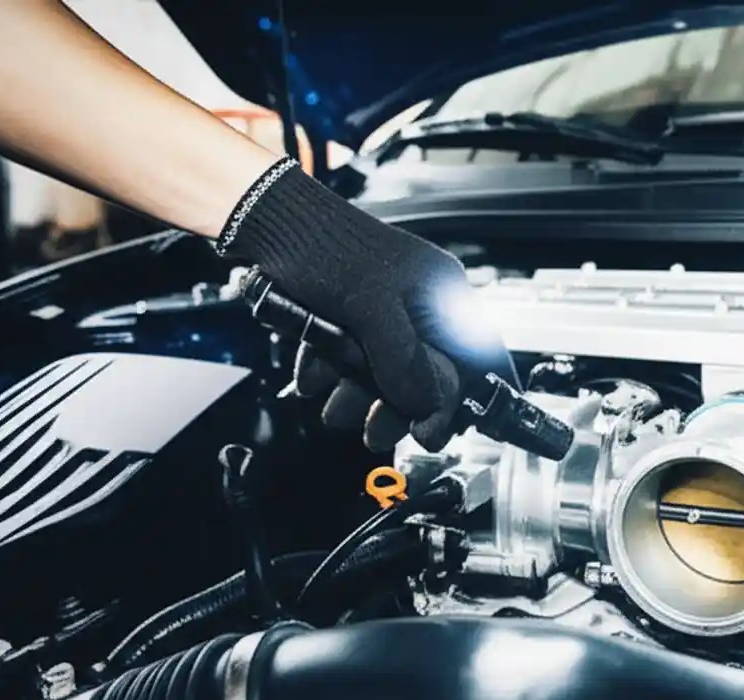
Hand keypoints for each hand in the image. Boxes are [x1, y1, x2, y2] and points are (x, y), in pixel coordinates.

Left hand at [222, 160, 512, 450]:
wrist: (267, 223)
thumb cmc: (323, 246)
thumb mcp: (370, 307)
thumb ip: (402, 359)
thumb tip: (425, 405)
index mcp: (442, 292)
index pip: (475, 354)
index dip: (466, 397)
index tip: (440, 432)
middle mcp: (419, 304)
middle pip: (424, 374)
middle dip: (396, 407)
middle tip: (376, 432)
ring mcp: (384, 312)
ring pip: (382, 373)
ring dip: (356, 396)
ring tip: (336, 407)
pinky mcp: (351, 318)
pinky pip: (350, 362)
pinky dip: (331, 374)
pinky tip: (314, 374)